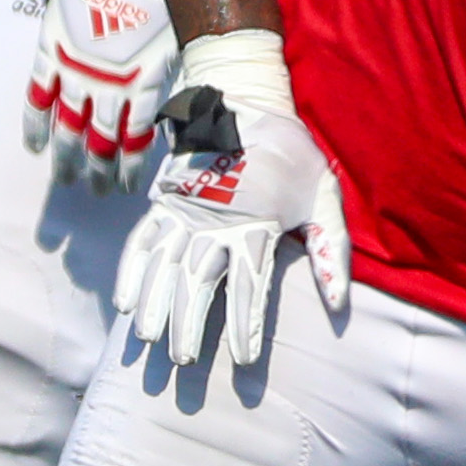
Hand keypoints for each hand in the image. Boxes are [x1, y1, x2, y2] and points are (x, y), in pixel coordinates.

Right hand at [24, 0, 178, 191]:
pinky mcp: (52, 51)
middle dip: (97, 170)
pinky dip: (36, 122)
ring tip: (67, 179)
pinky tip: (35, 145)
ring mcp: (76, 70)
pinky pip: (38, 96)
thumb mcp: (184, 42)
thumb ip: (182, 78)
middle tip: (95, 191)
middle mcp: (109, 85)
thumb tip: (200, 107)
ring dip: (67, 156)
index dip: (132, 166)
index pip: (137, 140)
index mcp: (145, 85)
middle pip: (99, 140)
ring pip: (68, 127)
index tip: (129, 188)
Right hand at [114, 34, 349, 366]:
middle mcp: (216, 224)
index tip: (242, 362)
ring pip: (165, 268)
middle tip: (184, 362)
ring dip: (156, 307)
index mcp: (258, 226)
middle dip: (190, 325)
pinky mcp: (163, 202)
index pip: (250, 288)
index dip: (245, 327)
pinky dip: (131, 273)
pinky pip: (142, 242)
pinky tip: (125, 305)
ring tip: (149, 343)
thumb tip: (340, 303)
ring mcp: (184, 213)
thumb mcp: (324, 199)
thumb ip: (331, 252)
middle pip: (199, 284)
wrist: (248, 102)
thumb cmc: (294, 157)